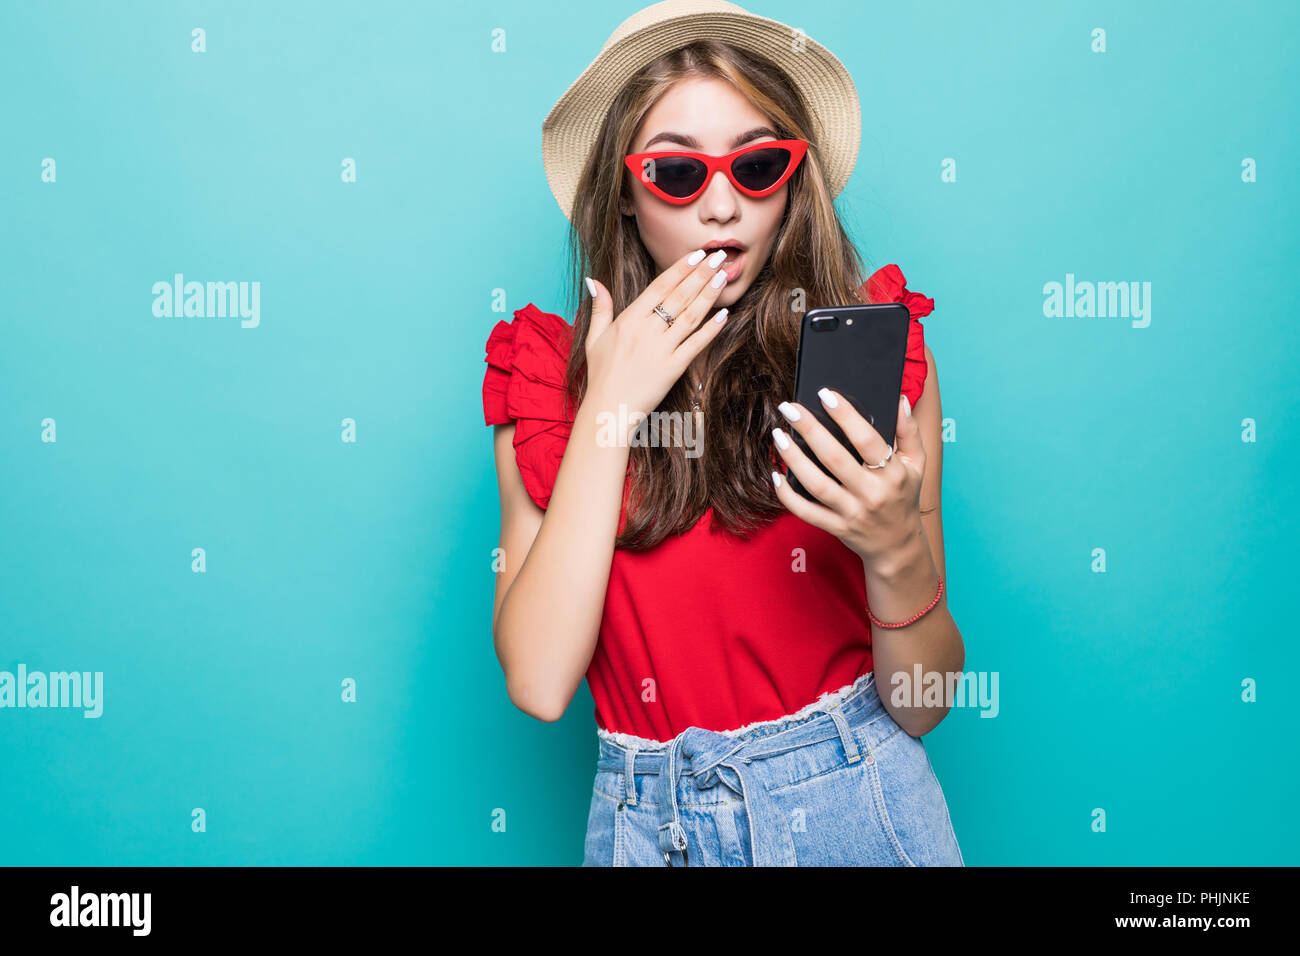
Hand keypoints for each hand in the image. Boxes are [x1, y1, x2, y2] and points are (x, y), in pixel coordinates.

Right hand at [582, 249, 730, 431]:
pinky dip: (711, 329)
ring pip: (690, 316)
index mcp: (628, 320)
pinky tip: (724, 314)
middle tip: (718, 257)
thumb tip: (594, 281)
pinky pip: (696, 344)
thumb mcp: (594, 337)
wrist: (608, 410)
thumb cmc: (601, 375)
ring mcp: (661, 350)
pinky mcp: (673, 369)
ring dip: (709, 294)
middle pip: (679, 296)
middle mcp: (646, 331)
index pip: (659, 286)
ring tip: (723, 277)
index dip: (680, 268)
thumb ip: (600, 307)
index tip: (696, 254)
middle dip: (700, 274)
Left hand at [770, 389, 924, 564]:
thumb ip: (909, 431)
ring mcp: (852, 512)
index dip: (846, 415)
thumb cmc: (904, 496)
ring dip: (794, 459)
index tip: (825, 394)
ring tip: (779, 435)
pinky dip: (788, 495)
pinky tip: (776, 475)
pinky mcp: (836, 528)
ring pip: (817, 485)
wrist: (898, 547)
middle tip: (789, 408)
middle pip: (835, 458)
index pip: (867, 440)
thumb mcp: (917, 464)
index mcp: (893, 473)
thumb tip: (899, 400)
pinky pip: (807, 512)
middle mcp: (872, 493)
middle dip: (810, 430)